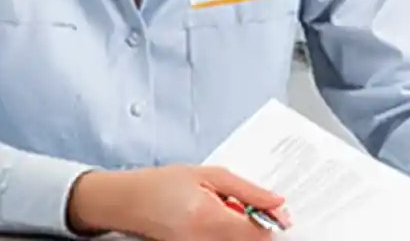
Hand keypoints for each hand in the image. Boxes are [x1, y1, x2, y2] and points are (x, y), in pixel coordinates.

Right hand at [68, 165, 290, 240]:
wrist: (129, 201)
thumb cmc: (165, 183)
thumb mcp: (209, 175)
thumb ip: (246, 190)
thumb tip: (277, 202)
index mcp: (209, 218)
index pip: (257, 234)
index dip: (273, 224)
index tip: (279, 213)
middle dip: (258, 227)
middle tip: (254, 209)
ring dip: (242, 232)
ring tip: (228, 212)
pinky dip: (228, 235)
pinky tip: (218, 221)